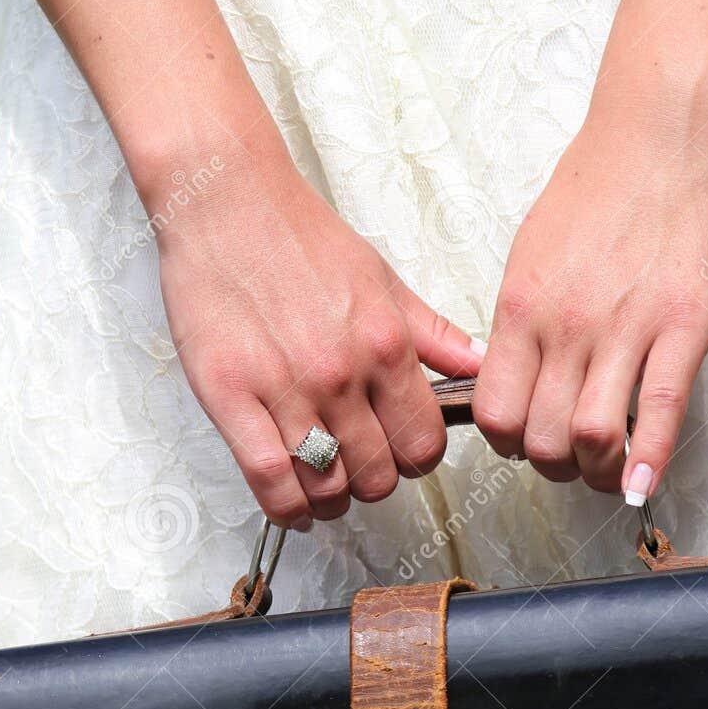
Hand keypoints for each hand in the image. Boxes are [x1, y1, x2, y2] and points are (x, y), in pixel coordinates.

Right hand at [154, 155, 484, 527]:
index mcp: (385, 345)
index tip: (400, 455)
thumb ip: (433, 334)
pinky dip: (285, 506)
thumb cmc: (299, 236)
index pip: (424, 444)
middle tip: (358, 467)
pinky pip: (268, 480)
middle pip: (378, 476)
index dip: (416, 461)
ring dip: (329, 499)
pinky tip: (291, 502)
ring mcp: (285, 388)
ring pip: (326, 486)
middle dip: (372, 481)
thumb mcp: (383, 280)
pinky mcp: (230, 396)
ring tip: (323, 486)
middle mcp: (341, 373)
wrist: (227, 202)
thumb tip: (480, 367)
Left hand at [472, 111, 707, 501]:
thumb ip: (517, 320)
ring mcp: (626, 329)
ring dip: (595, 472)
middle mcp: (566, 326)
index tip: (520, 442)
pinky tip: (640, 483)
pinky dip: (649, 460)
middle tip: (566, 458)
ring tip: (604, 469)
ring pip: (594, 436)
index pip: (494, 410)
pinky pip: (661, 411)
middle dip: (550, 465)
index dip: (505, 443)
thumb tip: (504, 375)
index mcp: (521, 308)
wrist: (655, 140)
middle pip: (541, 436)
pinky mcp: (681, 327)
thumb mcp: (527, 254)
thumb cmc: (592, 190)